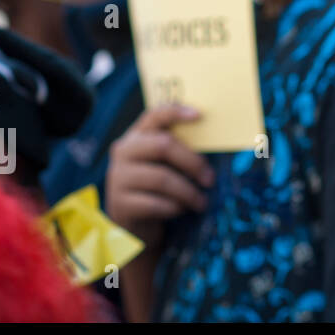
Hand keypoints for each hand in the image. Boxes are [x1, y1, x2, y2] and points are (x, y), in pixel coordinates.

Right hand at [106, 104, 213, 247]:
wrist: (133, 222)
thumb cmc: (158, 186)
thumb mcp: (166, 163)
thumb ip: (180, 149)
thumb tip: (217, 142)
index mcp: (137, 136)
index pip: (154, 115)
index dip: (176, 112)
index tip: (200, 115)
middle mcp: (124, 151)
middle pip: (163, 146)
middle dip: (193, 162)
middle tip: (210, 179)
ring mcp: (118, 177)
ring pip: (161, 178)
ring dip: (188, 192)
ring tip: (202, 202)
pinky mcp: (120, 203)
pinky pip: (155, 203)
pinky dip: (175, 208)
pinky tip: (182, 210)